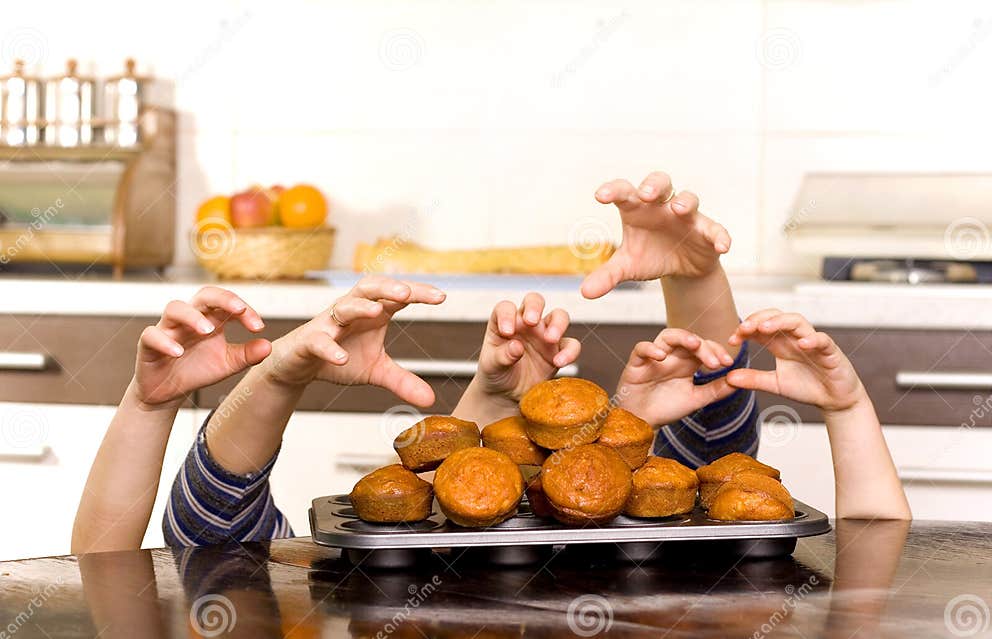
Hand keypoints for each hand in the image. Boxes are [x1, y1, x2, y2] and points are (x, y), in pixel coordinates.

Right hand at [134, 287, 270, 406]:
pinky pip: (152, 335)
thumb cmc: (198, 370)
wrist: (168, 392)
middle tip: (238, 308)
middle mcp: (190, 318)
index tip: (259, 326)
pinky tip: (178, 353)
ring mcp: (168, 328)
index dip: (245, 310)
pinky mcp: (148, 344)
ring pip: (175, 308)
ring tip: (208, 330)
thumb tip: (269, 346)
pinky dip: (165, 342)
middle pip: (204, 295)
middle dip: (222, 298)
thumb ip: (248, 355)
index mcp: (211, 319)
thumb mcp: (227, 364)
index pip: (228, 304)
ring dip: (192, 316)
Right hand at [263, 276, 445, 406]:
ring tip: (378, 311)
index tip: (442, 297)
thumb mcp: (376, 371)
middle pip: (369, 288)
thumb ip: (402, 381)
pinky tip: (342, 358)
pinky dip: (329, 347)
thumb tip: (431, 400)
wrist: (298, 366)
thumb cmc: (339, 356)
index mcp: (372, 312)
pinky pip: (319, 341)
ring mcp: (329, 324)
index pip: (396, 296)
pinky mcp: (308, 340)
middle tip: (406, 292)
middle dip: (387, 287)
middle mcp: (351, 311)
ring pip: (344, 307)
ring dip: (360, 307)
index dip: (417, 293)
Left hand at [471, 292, 580, 403]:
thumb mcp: (492, 366)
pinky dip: (569, 351)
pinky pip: (571, 344)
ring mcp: (544, 334)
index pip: (506, 308)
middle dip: (535, 306)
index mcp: (504, 321)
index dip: (507, 315)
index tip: (507, 332)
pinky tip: (559, 362)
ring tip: (550, 339)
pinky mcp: (558, 350)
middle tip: (531, 321)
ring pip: (559, 316)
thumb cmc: (496, 373)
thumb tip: (516, 346)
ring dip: (558, 324)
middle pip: (535, 301)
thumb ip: (502, 356)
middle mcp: (526, 323)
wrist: (507, 394)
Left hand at [581, 171, 731, 298]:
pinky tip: (721, 247)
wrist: (680, 268)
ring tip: (678, 209)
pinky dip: (719, 236)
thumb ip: (607, 276)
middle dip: (653, 186)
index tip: (600, 196)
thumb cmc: (650, 256)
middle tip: (646, 194)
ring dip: (684, 201)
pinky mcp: (708, 231)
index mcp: (637, 209)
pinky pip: (715, 229)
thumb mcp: (628, 267)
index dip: (613, 190)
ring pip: (688, 198)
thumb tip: (584, 293)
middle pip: (659, 183)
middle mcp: (662, 206)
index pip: (624, 192)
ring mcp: (687, 216)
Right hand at [617, 328, 735, 425]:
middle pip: (688, 339)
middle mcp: (672, 356)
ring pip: (667, 336)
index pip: (704, 347)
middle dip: (704, 347)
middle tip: (715, 362)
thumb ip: (716, 390)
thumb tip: (739, 381)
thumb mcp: (696, 400)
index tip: (728, 363)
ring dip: (682, 337)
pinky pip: (641, 348)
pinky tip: (661, 356)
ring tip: (694, 345)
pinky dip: (650, 348)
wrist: (641, 422)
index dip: (717, 350)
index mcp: (686, 362)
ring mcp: (654, 358)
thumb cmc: (666, 408)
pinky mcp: (636, 363)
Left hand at [726, 309, 864, 412]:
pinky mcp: (831, 351)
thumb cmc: (807, 387)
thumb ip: (754, 379)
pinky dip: (812, 339)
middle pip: (777, 317)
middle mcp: (795, 338)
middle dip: (759, 319)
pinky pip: (823, 340)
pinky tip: (801, 344)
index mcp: (781, 344)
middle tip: (744, 328)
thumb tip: (728, 378)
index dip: (746, 329)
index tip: (731, 340)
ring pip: (797, 321)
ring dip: (780, 322)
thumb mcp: (775, 384)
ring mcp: (813, 343)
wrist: (835, 400)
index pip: (761, 327)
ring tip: (765, 328)